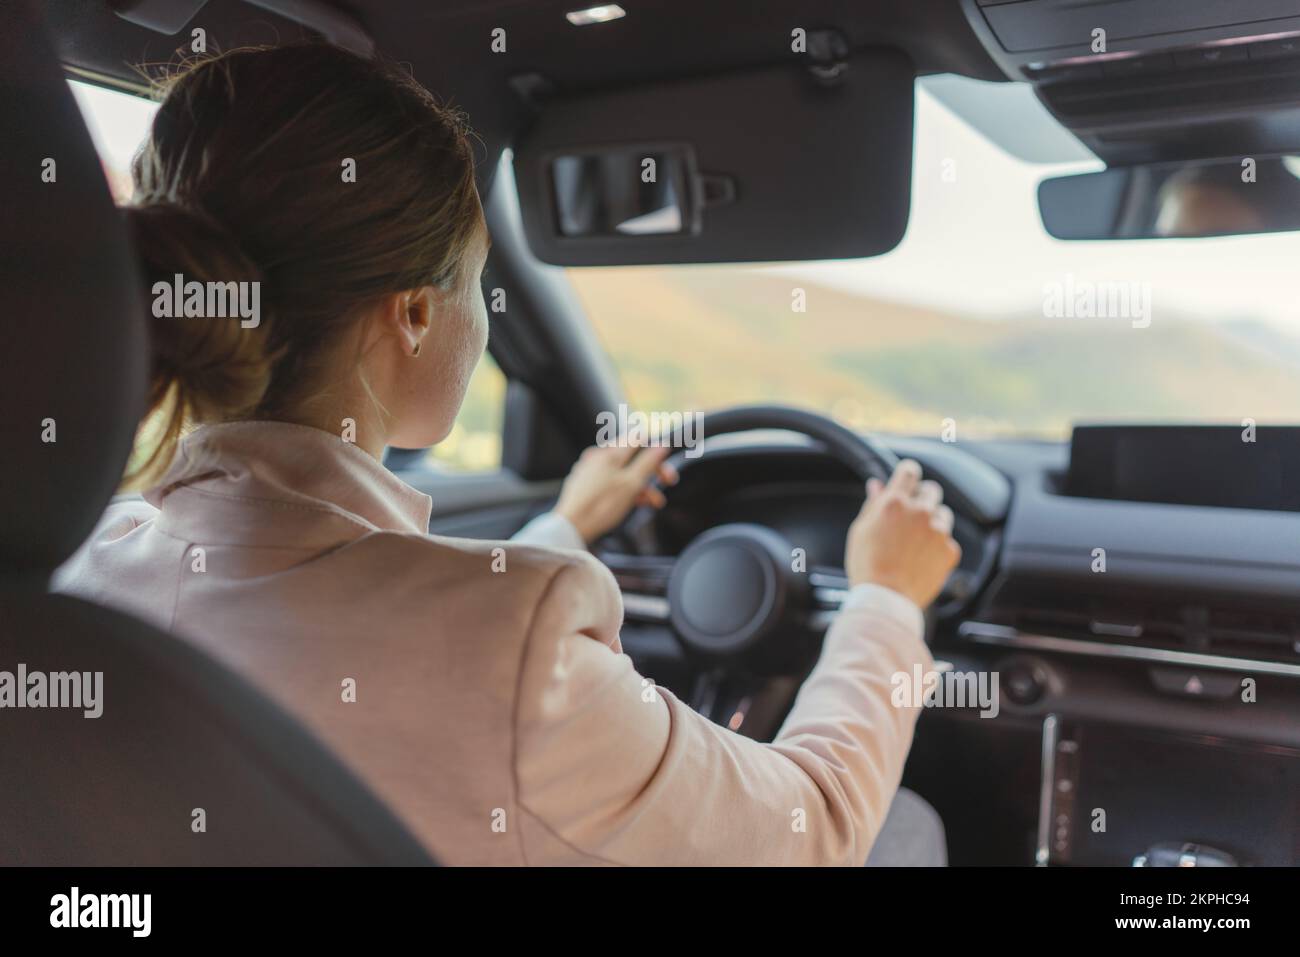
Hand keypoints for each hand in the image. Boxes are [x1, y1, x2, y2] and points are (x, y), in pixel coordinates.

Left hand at [554, 444, 678, 544]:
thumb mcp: (631, 484)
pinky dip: (625, 490)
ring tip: (653, 502)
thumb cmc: (601, 506)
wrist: (570, 527)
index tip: (666, 464)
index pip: (638, 439)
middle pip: (632, 457)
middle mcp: (598, 456)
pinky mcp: (585, 485)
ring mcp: (590, 470)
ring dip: (641, 484)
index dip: (656, 449)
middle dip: (652, 471)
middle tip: (668, 482)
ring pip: (623, 472)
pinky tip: (634, 503)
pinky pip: (611, 482)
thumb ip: (648, 462)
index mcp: (609, 452)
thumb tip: (662, 445)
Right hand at [844, 459, 961, 607]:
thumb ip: (873, 504)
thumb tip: (877, 485)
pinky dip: (938, 546)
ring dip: (933, 522)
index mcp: (895, 502)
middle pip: (931, 490)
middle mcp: (920, 512)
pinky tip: (922, 559)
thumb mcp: (860, 530)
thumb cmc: (867, 566)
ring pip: (943, 514)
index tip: (908, 481)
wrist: (886, 599)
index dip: (908, 474)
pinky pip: (947, 540)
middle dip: (922, 498)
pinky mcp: (950, 550)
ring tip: (916, 542)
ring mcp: (938, 531)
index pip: (909, 470)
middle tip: (911, 517)